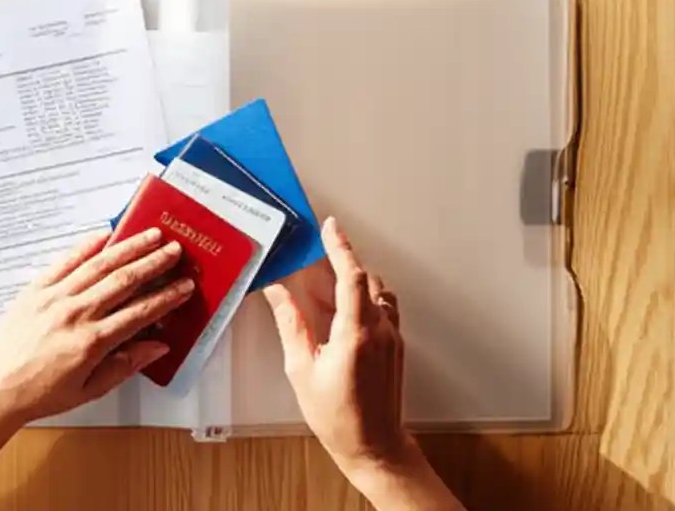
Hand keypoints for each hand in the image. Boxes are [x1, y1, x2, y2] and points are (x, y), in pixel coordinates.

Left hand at [0, 227, 193, 430]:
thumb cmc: (38, 394)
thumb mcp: (88, 390)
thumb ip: (125, 366)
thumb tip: (157, 347)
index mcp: (92, 342)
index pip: (140, 312)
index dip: (166, 298)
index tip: (184, 286)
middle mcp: (75, 314)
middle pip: (124, 281)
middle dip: (153, 263)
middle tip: (175, 251)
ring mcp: (54, 298)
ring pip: (99, 264)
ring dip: (128, 247)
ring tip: (150, 235)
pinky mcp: (36, 289)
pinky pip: (66, 261)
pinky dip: (87, 246)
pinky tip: (105, 235)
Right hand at [264, 216, 408, 470]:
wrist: (374, 446)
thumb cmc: (337, 417)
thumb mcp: (301, 370)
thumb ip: (290, 324)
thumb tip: (277, 293)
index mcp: (355, 334)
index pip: (351, 276)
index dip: (340, 247)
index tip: (329, 227)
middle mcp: (380, 331)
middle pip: (365, 279)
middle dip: (342, 262)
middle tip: (316, 256)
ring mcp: (393, 338)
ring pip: (377, 292)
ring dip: (354, 281)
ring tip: (326, 286)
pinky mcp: (397, 346)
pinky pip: (383, 309)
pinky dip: (364, 298)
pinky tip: (344, 310)